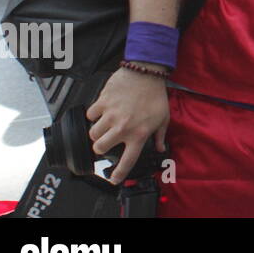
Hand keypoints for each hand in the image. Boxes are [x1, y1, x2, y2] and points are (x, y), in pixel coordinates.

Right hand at [86, 66, 168, 183]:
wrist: (146, 73)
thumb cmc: (156, 95)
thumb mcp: (163, 118)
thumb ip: (160, 136)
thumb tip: (160, 148)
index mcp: (139, 134)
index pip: (127, 160)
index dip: (118, 173)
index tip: (113, 180)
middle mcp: (123, 128)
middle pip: (99, 148)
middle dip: (100, 148)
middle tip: (106, 141)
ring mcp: (111, 116)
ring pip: (92, 133)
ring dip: (97, 131)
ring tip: (105, 125)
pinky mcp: (102, 103)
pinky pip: (90, 115)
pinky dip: (94, 114)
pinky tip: (102, 110)